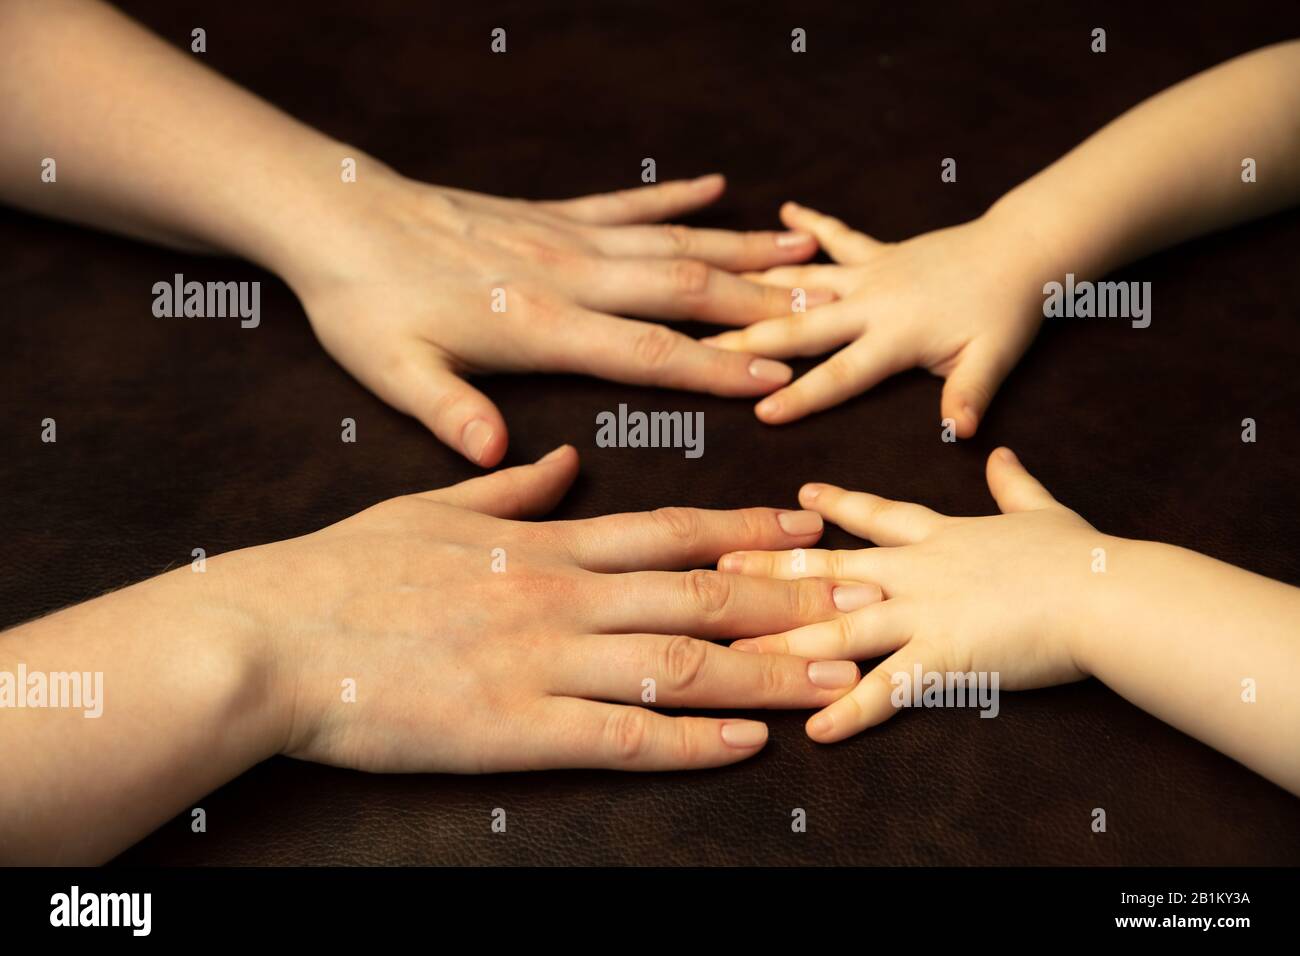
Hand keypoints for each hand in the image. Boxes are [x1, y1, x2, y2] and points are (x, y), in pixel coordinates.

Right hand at [236, 446, 863, 771]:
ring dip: (767, 669)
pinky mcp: (514, 727)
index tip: (810, 527)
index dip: (748, 529)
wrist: (269, 633)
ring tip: (839, 672)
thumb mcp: (432, 507)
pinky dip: (692, 741)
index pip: (670, 528)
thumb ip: (510, 489)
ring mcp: (542, 662)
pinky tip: (747, 743)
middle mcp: (561, 596)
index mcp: (542, 542)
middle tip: (864, 598)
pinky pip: (623, 736)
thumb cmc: (342, 569)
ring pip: (680, 662)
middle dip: (790, 598)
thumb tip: (560, 464)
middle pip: (699, 594)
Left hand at [287, 173, 833, 465]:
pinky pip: (625, 205)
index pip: (647, 351)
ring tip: (802, 254)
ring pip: (670, 244)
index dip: (717, 367)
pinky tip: (716, 189)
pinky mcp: (549, 215)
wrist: (334, 214)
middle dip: (757, 305)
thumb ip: (451, 412)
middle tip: (824, 312)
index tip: (779, 377)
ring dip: (738, 252)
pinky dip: (674, 199)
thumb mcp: (395, 371)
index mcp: (540, 325)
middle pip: (681, 291)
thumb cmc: (363, 303)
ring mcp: (563, 239)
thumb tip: (499, 456)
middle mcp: (568, 275)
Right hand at [703, 202, 1050, 435]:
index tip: (761, 413)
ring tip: (711, 286)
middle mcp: (870, 302)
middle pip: (799, 326)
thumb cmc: (1008, 310)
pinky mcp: (880, 253)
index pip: (839, 375)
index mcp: (895, 336)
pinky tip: (783, 211)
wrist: (1022, 249)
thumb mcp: (994, 358)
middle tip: (703, 347)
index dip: (800, 395)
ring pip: (803, 282)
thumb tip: (959, 433)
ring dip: (756, 285)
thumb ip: (969, 394)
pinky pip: (839, 238)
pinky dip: (811, 224)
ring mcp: (870, 273)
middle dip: (747, 339)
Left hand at [719, 448, 1110, 741]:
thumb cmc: (1081, 555)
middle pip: (829, 571)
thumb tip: (1000, 451)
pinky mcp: (943, 657)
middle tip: (722, 569)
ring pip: (837, 629)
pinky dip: (849, 711)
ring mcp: (923, 614)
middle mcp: (917, 572)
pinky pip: (886, 690)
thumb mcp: (1040, 508)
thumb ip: (1013, 483)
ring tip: (735, 653)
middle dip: (772, 572)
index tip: (798, 497)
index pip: (875, 517)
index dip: (835, 507)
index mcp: (940, 537)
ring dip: (784, 643)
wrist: (1105, 592)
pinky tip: (814, 730)